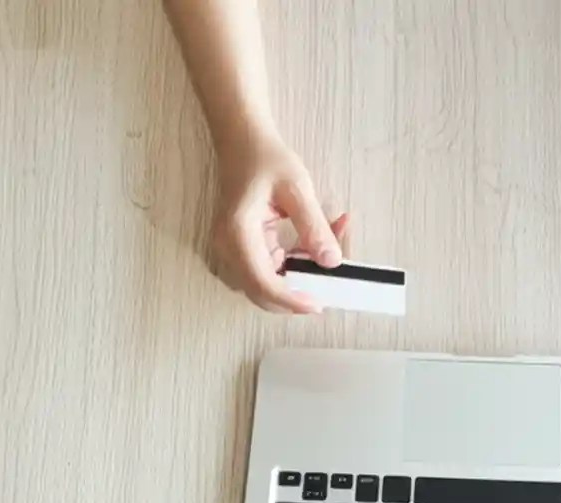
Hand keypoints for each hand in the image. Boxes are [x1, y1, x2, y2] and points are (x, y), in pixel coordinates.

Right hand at [208, 128, 347, 312]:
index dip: (291, 300)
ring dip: (300, 275)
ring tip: (329, 246)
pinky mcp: (244, 247)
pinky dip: (295, 262)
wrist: (244, 140)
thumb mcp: (297, 188)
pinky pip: (270, 267)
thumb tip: (332, 262)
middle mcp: (229, 247)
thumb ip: (314, 227)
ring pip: (268, 282)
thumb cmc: (266, 158)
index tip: (319, 304)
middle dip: (298, 292)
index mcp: (238, 234)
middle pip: (262, 292)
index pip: (263, 283)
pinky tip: (314, 241)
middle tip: (331, 283)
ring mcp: (233, 249)